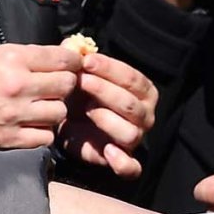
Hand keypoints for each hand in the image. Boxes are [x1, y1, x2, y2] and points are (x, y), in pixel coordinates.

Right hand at [0, 43, 79, 149]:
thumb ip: (32, 55)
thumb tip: (67, 53)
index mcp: (14, 59)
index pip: (61, 59)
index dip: (74, 61)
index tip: (74, 64)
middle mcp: (18, 86)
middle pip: (66, 85)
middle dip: (65, 84)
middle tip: (56, 86)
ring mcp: (15, 114)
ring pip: (59, 112)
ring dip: (55, 109)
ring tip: (44, 106)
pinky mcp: (10, 138)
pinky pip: (45, 136)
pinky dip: (44, 131)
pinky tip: (35, 124)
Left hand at [56, 50, 157, 179]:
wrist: (68, 121)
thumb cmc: (80, 93)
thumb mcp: (79, 73)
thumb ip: (78, 58)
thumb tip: (73, 44)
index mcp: (142, 90)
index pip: (133, 78)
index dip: (109, 69)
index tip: (86, 62)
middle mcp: (144, 115)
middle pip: (131, 105)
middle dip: (104, 91)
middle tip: (80, 82)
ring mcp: (135, 138)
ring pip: (130, 133)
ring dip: (107, 120)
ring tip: (87, 110)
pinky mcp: (122, 161)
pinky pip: (131, 168)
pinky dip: (123, 163)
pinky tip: (108, 151)